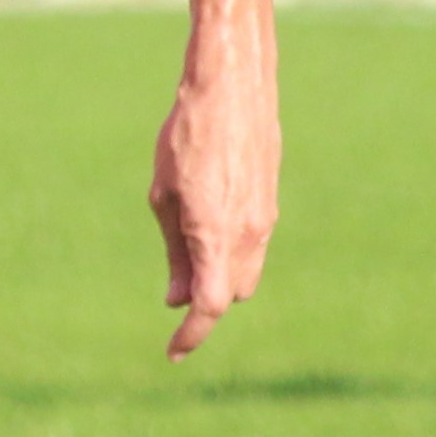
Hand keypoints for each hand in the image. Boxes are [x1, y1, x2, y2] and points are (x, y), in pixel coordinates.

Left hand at [148, 53, 279, 361]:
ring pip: (246, 274)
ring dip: (220, 279)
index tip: (173, 352)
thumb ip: (174, 252)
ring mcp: (266, 217)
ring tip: (189, 252)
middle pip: (228, 295)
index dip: (190, 336)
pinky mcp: (272, 202)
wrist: (232, 84)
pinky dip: (233, 253)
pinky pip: (255, 246)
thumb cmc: (185, 135)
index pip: (208, 306)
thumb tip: (177, 299)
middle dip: (204, 303)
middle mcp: (248, 232)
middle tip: (174, 293)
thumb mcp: (164, 196)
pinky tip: (210, 224)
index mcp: (214, 232)